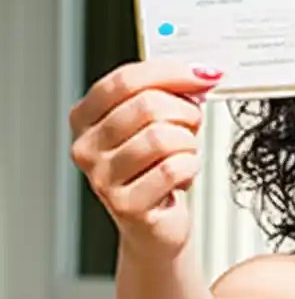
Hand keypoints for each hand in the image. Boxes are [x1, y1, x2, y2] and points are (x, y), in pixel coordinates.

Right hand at [69, 61, 221, 252]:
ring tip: (183, 154)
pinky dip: (190, 168)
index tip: (204, 75)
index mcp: (86, 117)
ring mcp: (102, 177)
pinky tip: (181, 177)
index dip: (171, 73)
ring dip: (189, 143)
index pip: (126, 80)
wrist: (156, 225)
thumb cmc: (156, 169)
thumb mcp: (156, 122)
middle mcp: (86, 146)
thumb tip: (202, 75)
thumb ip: (170, 93)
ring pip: (163, 137)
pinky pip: (173, 168)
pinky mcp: (126, 204)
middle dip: (185, 112)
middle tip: (192, 125)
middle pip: (147, 106)